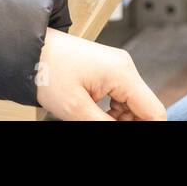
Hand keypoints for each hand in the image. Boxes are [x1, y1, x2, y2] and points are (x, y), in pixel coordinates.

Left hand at [35, 29, 165, 120]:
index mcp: (123, 74)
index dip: (148, 128)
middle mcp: (125, 67)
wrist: (32, 49)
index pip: (154, 111)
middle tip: (103, 126)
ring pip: (132, 104)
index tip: (129, 136)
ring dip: (120, 120)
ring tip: (94, 120)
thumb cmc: (49, 72)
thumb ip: (105, 126)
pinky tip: (96, 114)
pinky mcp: (108, 70)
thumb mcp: (76, 109)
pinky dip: (113, 111)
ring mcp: (117, 67)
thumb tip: (123, 132)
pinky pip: (121, 96)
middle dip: (129, 124)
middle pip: (144, 108)